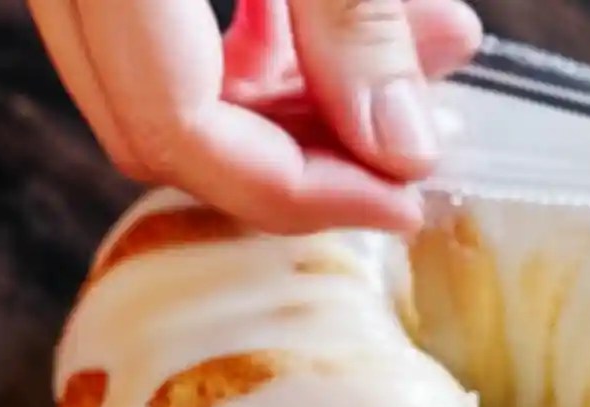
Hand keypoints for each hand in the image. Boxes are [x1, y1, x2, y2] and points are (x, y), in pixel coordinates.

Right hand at [28, 0, 482, 234]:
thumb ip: (357, 22)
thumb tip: (402, 149)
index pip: (179, 126)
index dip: (304, 186)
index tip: (403, 201)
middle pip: (168, 127)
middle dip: (308, 159)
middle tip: (411, 155)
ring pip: (170, 87)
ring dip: (305, 101)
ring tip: (422, 66)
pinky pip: (168, 37)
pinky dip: (261, 52)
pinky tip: (339, 37)